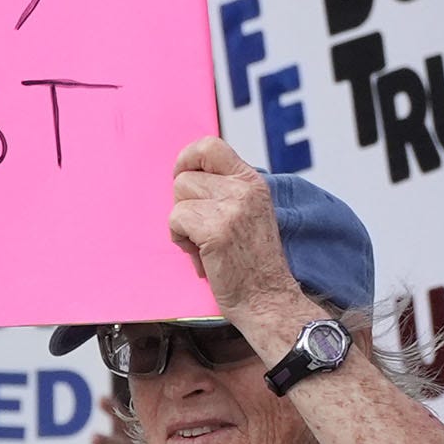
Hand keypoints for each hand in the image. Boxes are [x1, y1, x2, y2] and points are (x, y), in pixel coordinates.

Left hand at [165, 139, 304, 328]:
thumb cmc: (253, 262)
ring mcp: (231, 209)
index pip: (210, 146)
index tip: (183, 176)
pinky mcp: (216, 230)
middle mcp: (243, 190)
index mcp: (252, 182)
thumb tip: (186, 175)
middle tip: (201, 228)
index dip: (187, 158)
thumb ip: (226, 191)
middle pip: (184, 177)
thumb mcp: (250, 212)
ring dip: (182, 223)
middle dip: (184, 204)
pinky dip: (180, 239)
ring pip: (178, 198)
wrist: (267, 298)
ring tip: (202, 242)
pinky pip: (176, 219)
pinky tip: (200, 253)